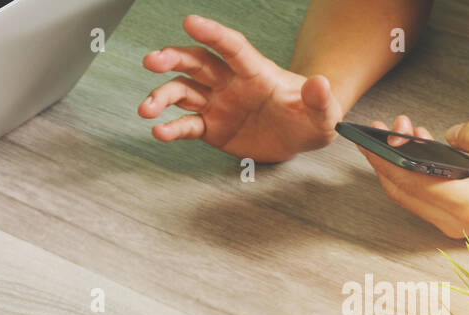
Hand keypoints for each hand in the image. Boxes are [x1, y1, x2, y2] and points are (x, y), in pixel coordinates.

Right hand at [140, 15, 341, 162]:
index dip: (213, 34)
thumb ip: (320, 100)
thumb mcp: (323, 114)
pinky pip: (186, 126)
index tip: (190, 22)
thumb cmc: (311, 119)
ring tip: (145, 109)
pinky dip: (171, 129)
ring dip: (162, 96)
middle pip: (197, 63)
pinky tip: (158, 132)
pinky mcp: (211, 128)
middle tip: (152, 60)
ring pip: (184, 93)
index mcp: (256, 72)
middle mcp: (230, 83)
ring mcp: (217, 104)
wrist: (298, 138)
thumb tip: (320, 83)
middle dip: (173, 59)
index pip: (231, 47)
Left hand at [357, 116, 468, 237]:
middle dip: (385, 158)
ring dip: (399, 165)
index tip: (369, 139)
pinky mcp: (455, 220)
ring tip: (403, 132)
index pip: (409, 181)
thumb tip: (446, 135)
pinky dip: (414, 174)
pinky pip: (423, 197)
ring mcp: (451, 224)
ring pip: (409, 195)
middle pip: (400, 191)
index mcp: (465, 203)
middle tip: (383, 128)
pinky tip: (418, 149)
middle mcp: (451, 220)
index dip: (385, 159)